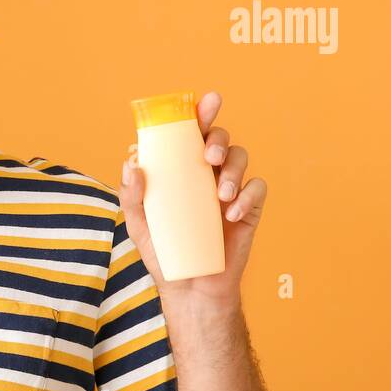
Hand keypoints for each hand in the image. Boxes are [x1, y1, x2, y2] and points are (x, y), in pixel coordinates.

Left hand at [117, 91, 267, 307]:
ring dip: (234, 170)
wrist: (191, 287)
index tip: (205, 103)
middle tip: (209, 156)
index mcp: (180, 168)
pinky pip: (257, 189)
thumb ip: (132, 196)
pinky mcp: (249, 208)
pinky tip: (231, 214)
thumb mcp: (139, 225)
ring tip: (221, 195)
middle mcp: (206, 172)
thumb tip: (132, 164)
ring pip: (241, 158)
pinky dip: (247, 196)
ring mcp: (229, 189)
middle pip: (219, 138)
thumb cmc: (163, 251)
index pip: (189, 133)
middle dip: (218, 138)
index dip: (199, 113)